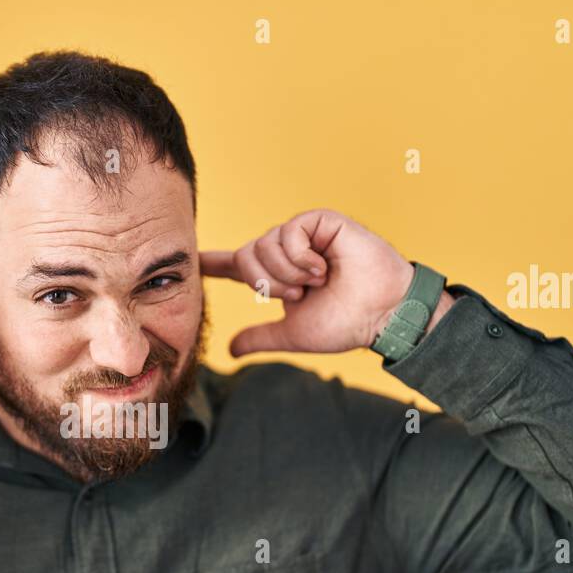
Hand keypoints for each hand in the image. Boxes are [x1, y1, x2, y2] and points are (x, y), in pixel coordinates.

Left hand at [200, 209, 420, 356]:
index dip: (213, 263)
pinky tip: (322, 267)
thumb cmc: (346, 323)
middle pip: (245, 255)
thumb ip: (260, 337)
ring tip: (316, 282)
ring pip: (265, 244)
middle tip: (298, 295)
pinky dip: (300, 256)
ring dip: (287, 272)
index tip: (191, 262)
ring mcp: (304, 235)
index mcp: (278, 276)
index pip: (237, 265)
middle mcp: (287, 252)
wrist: (382, 314)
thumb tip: (230, 350)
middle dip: (266, 282)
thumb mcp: (292, 333)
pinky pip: (289, 232)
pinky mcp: (321, 221)